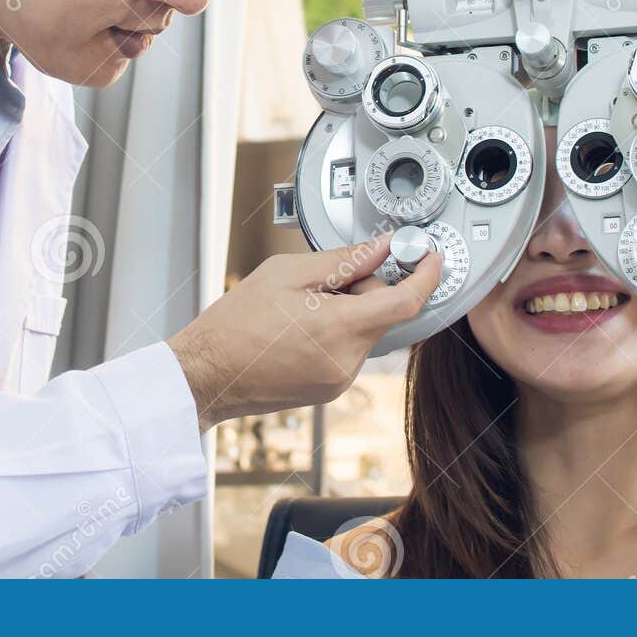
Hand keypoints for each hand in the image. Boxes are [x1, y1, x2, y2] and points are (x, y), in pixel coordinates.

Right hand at [166, 235, 441, 431]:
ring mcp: (339, 380)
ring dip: (348, 311)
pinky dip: (337, 331)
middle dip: (363, 288)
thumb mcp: (287, 273)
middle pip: (382, 312)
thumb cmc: (235, 324)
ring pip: (366, 330)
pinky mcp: (330, 390)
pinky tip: (299, 328)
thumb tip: (383, 247)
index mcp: (339, 328)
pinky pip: (350, 350)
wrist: (207, 373)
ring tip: (300, 309)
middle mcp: (347, 361)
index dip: (425, 275)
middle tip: (321, 282)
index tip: (429, 256)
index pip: (406, 301)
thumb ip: (343, 260)